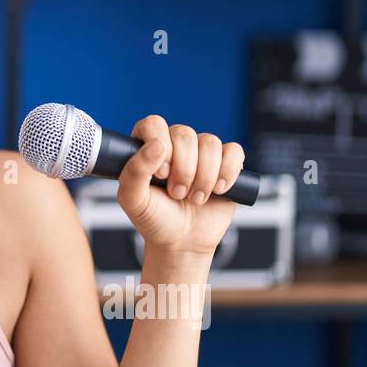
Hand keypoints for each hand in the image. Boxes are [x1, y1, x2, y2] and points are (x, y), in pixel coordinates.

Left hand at [115, 115, 245, 256]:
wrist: (182, 241)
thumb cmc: (154, 219)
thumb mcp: (133, 200)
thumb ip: (135, 171)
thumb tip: (156, 145)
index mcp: (147, 146)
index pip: (154, 124)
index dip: (160, 145)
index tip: (161, 174)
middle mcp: (175, 144)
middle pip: (184, 133)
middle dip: (183, 169)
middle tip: (176, 194)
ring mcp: (201, 153)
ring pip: (210, 143)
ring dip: (204, 176)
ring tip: (195, 198)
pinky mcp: (226, 163)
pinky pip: (234, 152)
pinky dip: (227, 172)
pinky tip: (218, 190)